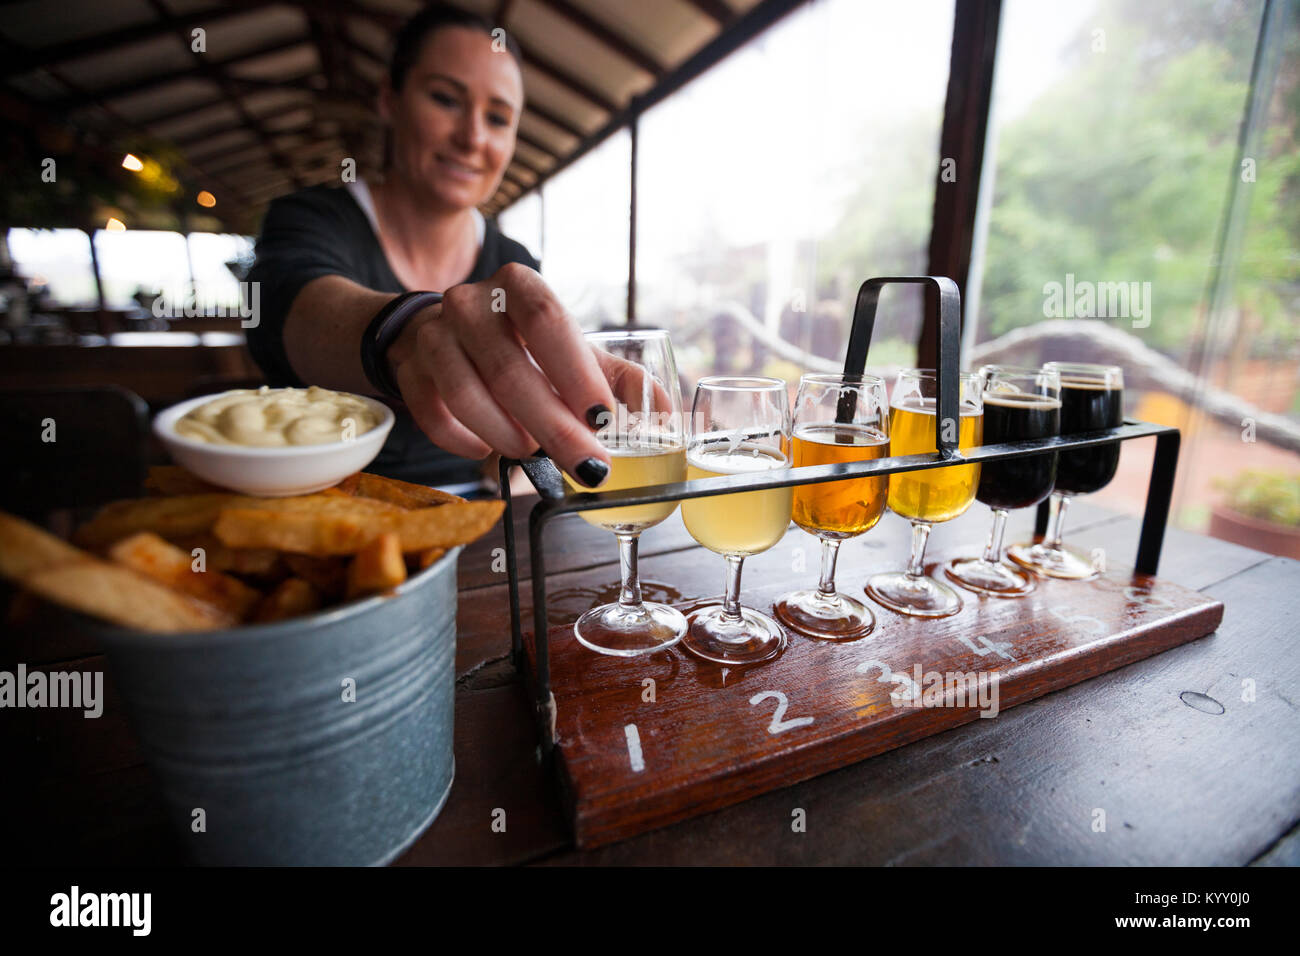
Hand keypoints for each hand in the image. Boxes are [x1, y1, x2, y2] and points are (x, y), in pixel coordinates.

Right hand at [388, 263, 617, 486]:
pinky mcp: (409, 370)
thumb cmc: (521, 347)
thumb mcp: (571, 352)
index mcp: (519, 286)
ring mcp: (433, 335)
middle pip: (510, 369)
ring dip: (507, 435)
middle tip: (586, 465)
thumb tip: (666, 414)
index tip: (602, 419)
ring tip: (532, 450)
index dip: (576, 372)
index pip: (548, 320)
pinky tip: (488, 448)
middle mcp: (471, 302)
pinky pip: (435, 415)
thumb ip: (619, 379)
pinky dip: (466, 441)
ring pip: (466, 394)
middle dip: (554, 426)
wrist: (440, 336)